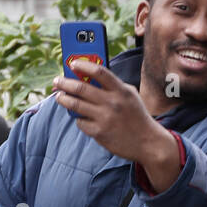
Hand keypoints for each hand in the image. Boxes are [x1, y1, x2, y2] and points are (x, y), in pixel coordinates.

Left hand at [52, 60, 179, 190]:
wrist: (149, 143)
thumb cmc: (137, 117)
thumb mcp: (130, 96)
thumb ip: (113, 86)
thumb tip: (88, 77)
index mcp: (121, 90)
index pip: (99, 72)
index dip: (83, 65)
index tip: (72, 63)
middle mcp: (112, 103)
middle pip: (81, 88)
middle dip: (65, 83)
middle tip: (57, 81)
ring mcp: (105, 119)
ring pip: (75, 105)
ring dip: (63, 99)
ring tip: (59, 96)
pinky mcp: (100, 133)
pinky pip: (81, 122)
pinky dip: (77, 118)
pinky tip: (78, 116)